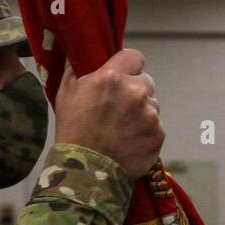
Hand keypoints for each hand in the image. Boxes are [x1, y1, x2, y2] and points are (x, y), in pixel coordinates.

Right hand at [54, 49, 163, 178]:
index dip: (129, 66)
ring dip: (142, 113)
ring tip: (122, 129)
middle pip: (146, 81)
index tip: (123, 75)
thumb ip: (76, 67)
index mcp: (112, 77)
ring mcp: (150, 114)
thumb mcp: (66, 92)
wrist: (85, 171)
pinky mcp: (158, 135)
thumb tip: (79, 52)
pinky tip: (128, 142)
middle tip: (119, 108)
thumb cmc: (73, 132)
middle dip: (135, 91)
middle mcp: (135, 92)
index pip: (135, 57)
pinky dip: (146, 133)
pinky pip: (156, 127)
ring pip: (152, 105)